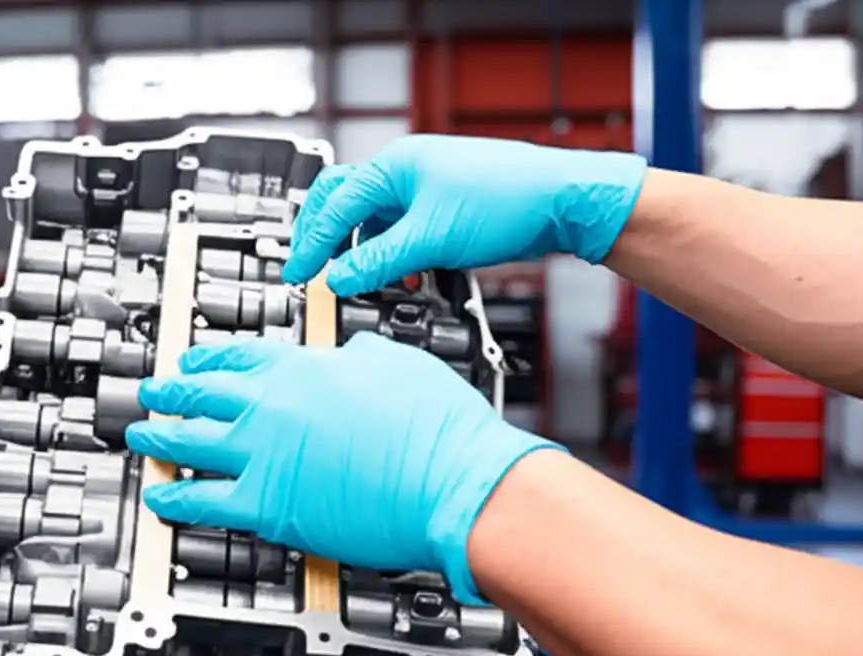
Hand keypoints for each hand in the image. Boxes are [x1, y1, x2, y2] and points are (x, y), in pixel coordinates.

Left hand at [124, 333, 559, 604]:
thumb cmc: (440, 428)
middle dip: (171, 392)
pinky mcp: (268, 505)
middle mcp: (275, 404)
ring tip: (141, 436)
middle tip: (152, 391)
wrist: (454, 481)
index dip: (208, 358)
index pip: (240, 354)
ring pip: (190, 442)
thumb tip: (351, 351)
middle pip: (203, 393)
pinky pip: (203, 500)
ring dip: (159, 437)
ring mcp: (265, 454)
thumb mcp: (400, 363)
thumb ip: (362, 355)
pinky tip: (160, 496)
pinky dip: (175, 498)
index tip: (191, 360)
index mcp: (306, 366)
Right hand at [283, 134, 646, 295]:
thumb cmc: (507, 200)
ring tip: (367, 281)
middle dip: (326, 239)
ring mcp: (425, 188)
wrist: (564, 201)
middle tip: (311, 268)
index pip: (334, 207)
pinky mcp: (445, 208)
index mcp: (393, 167)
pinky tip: (408, 277)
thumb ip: (378, 262)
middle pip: (345, 204)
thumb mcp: (431, 240)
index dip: (311, 244)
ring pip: (376, 221)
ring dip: (366, 252)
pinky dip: (396, 255)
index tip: (298, 274)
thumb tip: (339, 278)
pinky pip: (404, 231)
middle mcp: (405, 172)